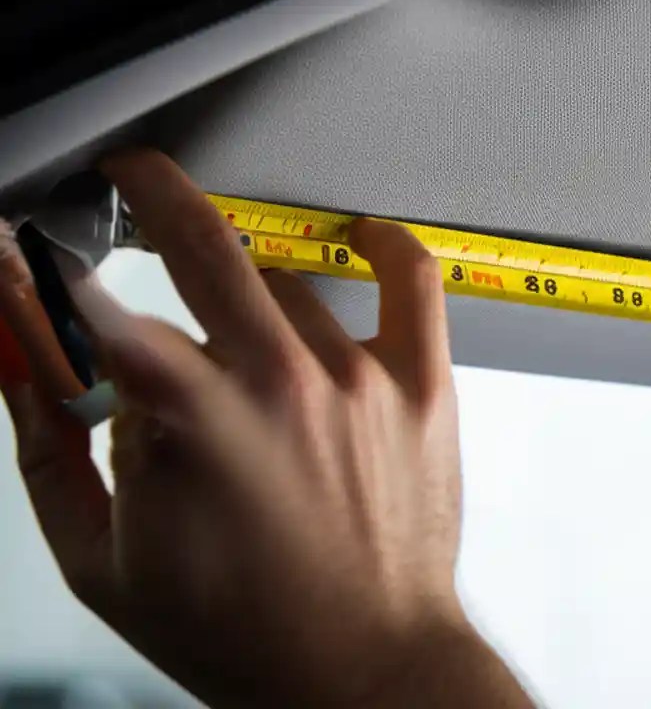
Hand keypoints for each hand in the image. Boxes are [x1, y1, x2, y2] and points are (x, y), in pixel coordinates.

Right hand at [1, 150, 532, 706]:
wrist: (362, 671)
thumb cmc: (243, 631)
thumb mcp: (104, 558)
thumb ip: (50, 448)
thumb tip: (23, 364)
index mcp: (189, 418)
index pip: (92, 306)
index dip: (44, 271)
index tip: (25, 247)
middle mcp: (277, 381)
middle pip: (201, 240)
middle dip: (151, 191)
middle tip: (129, 181)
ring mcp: (356, 379)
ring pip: (286, 284)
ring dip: (250, 301)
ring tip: (243, 357)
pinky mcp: (419, 389)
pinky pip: (412, 284)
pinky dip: (387, 248)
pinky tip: (365, 237)